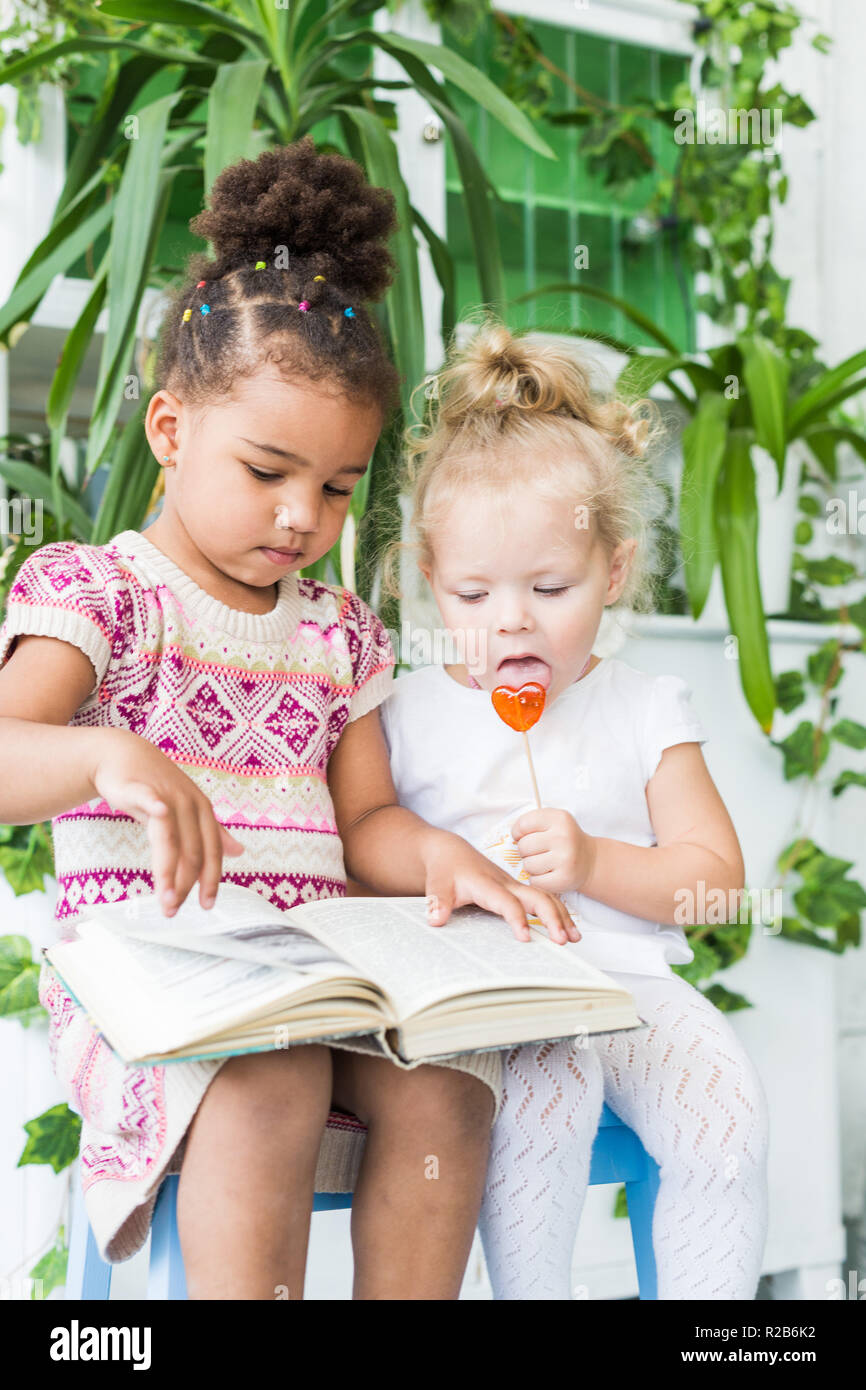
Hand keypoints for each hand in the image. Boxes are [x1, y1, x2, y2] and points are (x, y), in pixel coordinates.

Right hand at [90, 729, 244, 917]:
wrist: (123, 755)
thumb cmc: (156, 785)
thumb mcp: (187, 810)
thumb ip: (212, 832)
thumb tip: (239, 851)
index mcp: (202, 811)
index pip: (212, 851)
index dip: (210, 879)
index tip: (206, 906)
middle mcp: (188, 803)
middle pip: (191, 851)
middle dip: (185, 885)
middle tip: (173, 911)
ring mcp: (165, 794)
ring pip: (170, 838)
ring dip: (166, 871)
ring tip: (163, 899)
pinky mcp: (140, 787)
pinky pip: (150, 798)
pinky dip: (155, 804)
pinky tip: (159, 812)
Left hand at [422, 831, 580, 944]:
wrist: (452, 852)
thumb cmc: (446, 869)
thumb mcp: (436, 884)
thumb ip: (437, 902)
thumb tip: (435, 920)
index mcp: (487, 884)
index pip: (506, 902)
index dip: (517, 919)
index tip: (526, 937)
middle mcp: (506, 884)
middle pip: (536, 897)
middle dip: (552, 917)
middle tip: (563, 940)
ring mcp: (514, 886)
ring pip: (545, 897)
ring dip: (561, 916)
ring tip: (575, 938)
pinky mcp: (518, 891)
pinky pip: (543, 899)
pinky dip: (558, 913)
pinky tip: (568, 929)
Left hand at [511, 807, 595, 894]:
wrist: (590, 861)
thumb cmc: (564, 840)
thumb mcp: (553, 822)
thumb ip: (531, 823)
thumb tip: (511, 839)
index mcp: (559, 818)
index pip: (523, 824)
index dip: (518, 832)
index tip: (524, 836)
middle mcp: (563, 837)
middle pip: (523, 846)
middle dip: (525, 851)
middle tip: (538, 852)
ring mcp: (565, 859)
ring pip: (528, 865)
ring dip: (531, 866)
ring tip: (544, 863)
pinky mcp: (564, 878)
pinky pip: (535, 881)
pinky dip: (538, 880)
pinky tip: (549, 873)